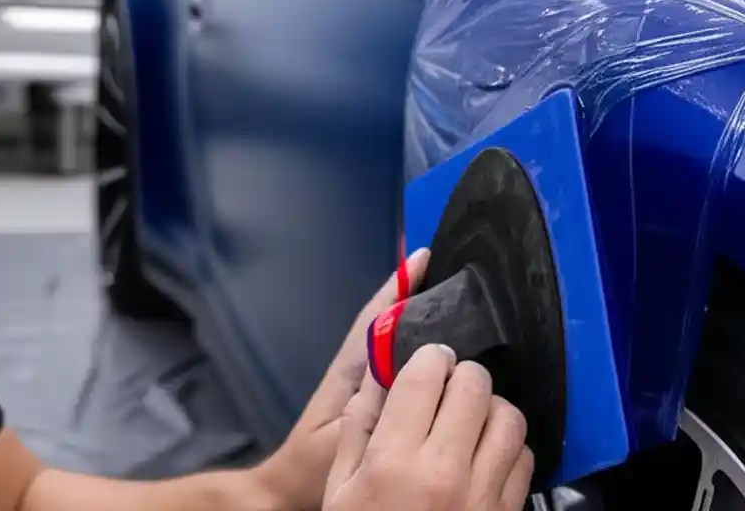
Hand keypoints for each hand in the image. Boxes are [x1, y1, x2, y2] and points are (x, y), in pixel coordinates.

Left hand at [255, 248, 431, 508]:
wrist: (287, 491)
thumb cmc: (311, 468)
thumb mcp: (341, 435)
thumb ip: (365, 400)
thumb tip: (396, 363)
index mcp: (351, 369)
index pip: (376, 315)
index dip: (399, 285)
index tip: (423, 257)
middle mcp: (359, 366)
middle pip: (390, 319)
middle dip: (416, 291)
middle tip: (453, 271)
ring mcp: (365, 381)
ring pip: (396, 338)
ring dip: (421, 315)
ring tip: (457, 299)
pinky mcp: (372, 397)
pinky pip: (401, 361)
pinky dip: (421, 346)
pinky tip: (446, 352)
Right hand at [323, 346, 534, 510]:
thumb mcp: (340, 492)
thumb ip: (357, 430)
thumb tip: (379, 378)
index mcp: (394, 462)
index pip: (425, 375)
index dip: (428, 358)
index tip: (428, 362)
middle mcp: (444, 471)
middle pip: (473, 385)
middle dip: (460, 377)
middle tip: (448, 388)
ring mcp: (482, 494)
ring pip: (508, 416)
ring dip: (490, 409)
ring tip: (471, 419)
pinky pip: (524, 458)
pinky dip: (509, 448)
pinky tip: (487, 455)